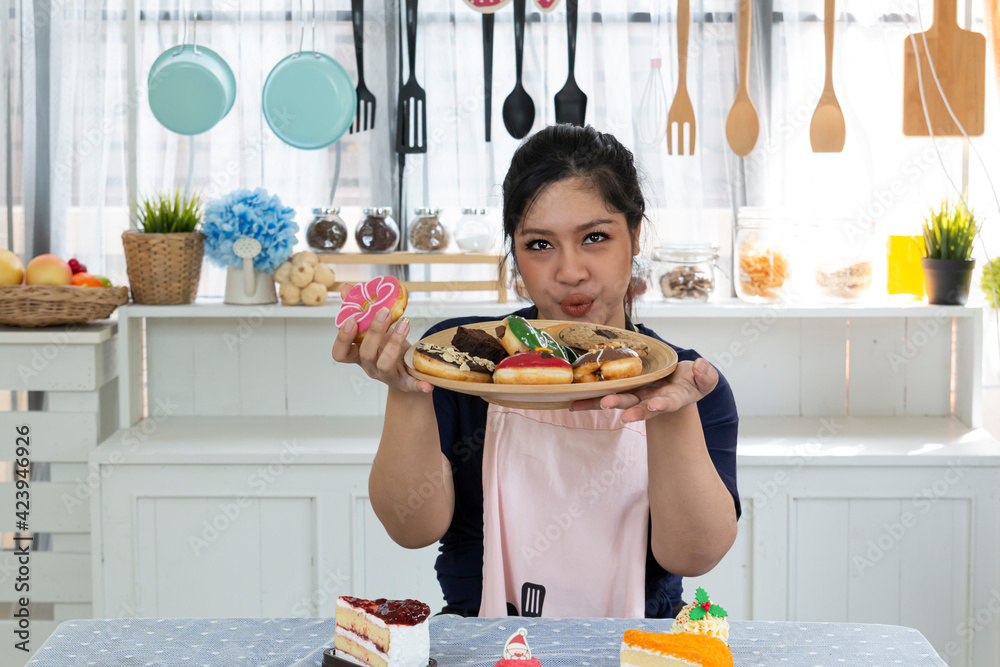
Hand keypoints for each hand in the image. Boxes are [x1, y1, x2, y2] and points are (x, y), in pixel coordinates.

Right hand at [331, 284, 433, 393]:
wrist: (407, 373)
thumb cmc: (387, 348)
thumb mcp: (374, 330)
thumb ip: (359, 309)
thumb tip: (346, 288)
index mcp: (359, 355)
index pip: (340, 353)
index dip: (342, 339)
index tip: (351, 320)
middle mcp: (370, 367)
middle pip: (365, 353)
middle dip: (374, 331)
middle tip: (384, 311)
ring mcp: (387, 376)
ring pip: (384, 364)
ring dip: (394, 343)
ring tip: (404, 324)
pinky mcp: (406, 383)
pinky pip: (411, 386)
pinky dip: (419, 385)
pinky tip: (429, 384)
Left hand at [569, 358, 717, 422]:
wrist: (676, 386)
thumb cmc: (691, 382)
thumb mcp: (704, 380)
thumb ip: (706, 376)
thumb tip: (701, 366)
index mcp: (672, 398)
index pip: (667, 403)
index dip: (661, 405)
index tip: (655, 405)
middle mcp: (650, 400)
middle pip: (636, 405)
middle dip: (623, 405)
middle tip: (609, 405)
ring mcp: (635, 396)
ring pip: (617, 400)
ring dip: (600, 403)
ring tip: (581, 405)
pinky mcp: (624, 390)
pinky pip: (604, 394)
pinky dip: (589, 399)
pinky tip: (572, 403)